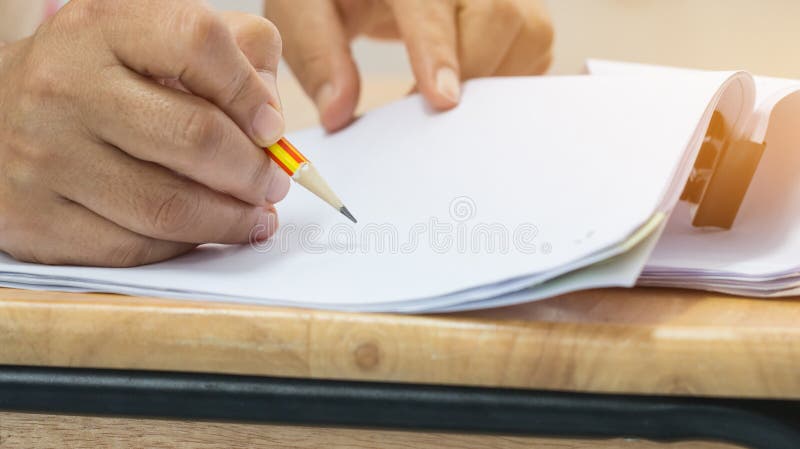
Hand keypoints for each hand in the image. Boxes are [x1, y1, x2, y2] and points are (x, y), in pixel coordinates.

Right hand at [0, 0, 289, 266]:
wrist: (2, 114)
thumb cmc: (103, 77)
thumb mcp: (159, 38)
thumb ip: (234, 55)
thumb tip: (272, 122)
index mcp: (103, 26)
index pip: (198, 43)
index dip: (250, 92)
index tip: (273, 129)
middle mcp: (65, 86)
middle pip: (195, 137)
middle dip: (254, 172)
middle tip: (274, 184)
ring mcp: (44, 157)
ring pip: (170, 207)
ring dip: (232, 219)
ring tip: (256, 216)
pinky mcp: (36, 221)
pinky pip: (136, 247)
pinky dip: (186, 244)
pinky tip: (205, 231)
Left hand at [265, 0, 552, 130]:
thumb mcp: (306, 8)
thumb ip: (316, 54)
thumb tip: (338, 113)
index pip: (430, 5)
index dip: (439, 51)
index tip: (442, 98)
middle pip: (498, 15)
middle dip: (469, 73)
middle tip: (428, 111)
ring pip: (528, 31)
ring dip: (490, 80)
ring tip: (444, 95)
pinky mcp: (521, 8)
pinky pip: (534, 46)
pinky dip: (503, 78)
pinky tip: (470, 83)